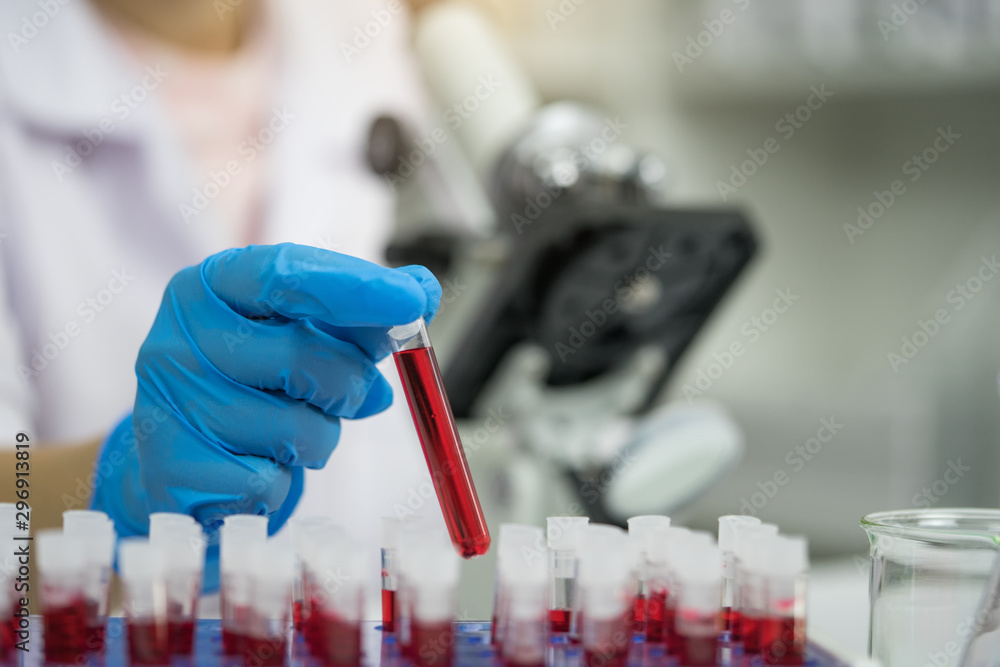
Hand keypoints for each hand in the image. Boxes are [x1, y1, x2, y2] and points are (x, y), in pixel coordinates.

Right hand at [92, 243, 439, 545]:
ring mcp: (169, 406)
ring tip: (288, 433)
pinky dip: (283, 481)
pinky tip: (257, 466)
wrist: (178, 459)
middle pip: (304, 356)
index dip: (357, 287)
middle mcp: (177, 339)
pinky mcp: (174, 471)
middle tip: (347, 395)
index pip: (287, 275)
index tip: (414, 297)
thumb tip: (419, 297)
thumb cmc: (249, 385)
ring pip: (298, 429)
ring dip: (319, 439)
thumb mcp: (295, 335)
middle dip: (348, 384)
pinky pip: (271, 482)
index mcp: (209, 289)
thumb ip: (354, 318)